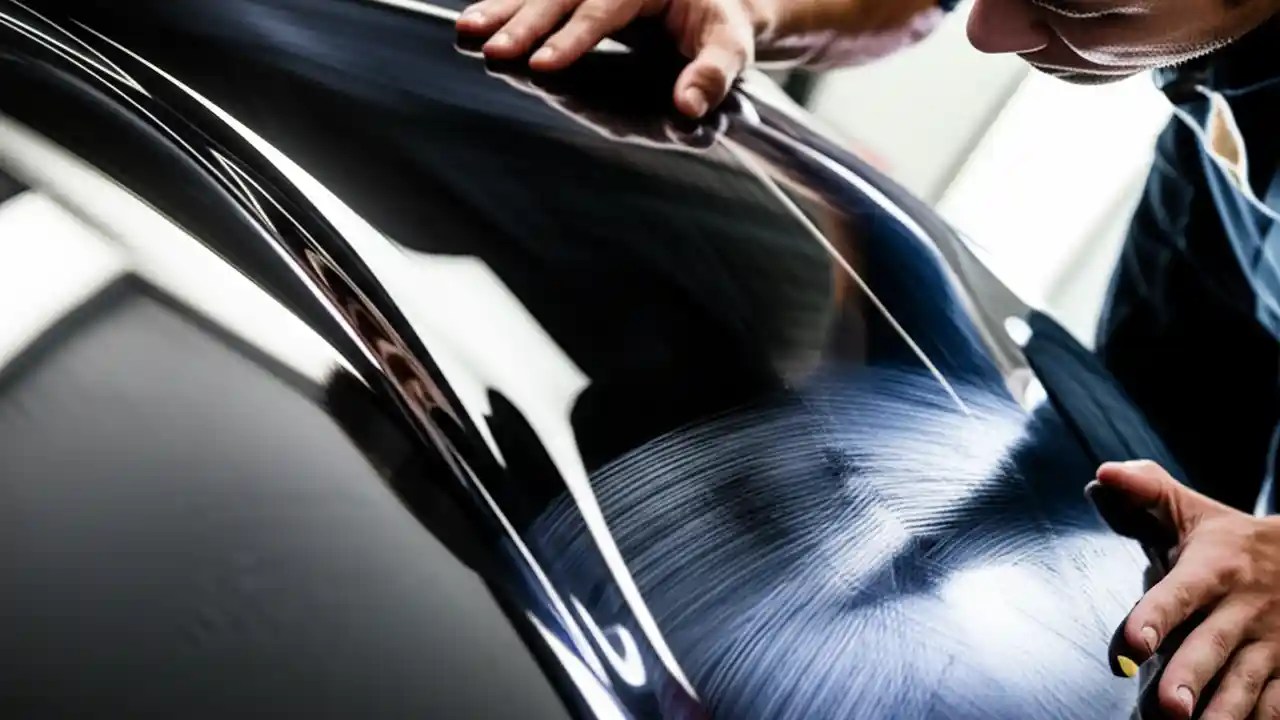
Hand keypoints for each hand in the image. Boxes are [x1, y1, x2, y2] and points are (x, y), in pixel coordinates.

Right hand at [455, 0, 774, 117]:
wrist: (720, 2)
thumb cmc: (724, 26)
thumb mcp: (732, 48)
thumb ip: (713, 75)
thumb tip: (689, 109)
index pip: (604, 10)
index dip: (573, 38)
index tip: (542, 63)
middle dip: (523, 23)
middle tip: (490, 48)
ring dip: (502, 11)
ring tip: (465, 31)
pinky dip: (508, 8)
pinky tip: (472, 23)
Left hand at [1096, 460, 1279, 718]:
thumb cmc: (1231, 539)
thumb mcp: (1190, 509)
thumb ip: (1144, 492)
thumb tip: (1102, 475)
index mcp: (1213, 570)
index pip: (1180, 593)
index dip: (1156, 617)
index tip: (1133, 644)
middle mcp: (1243, 609)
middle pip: (1215, 646)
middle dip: (1191, 676)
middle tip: (1168, 708)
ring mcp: (1270, 644)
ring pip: (1248, 682)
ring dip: (1226, 710)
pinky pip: (1277, 702)